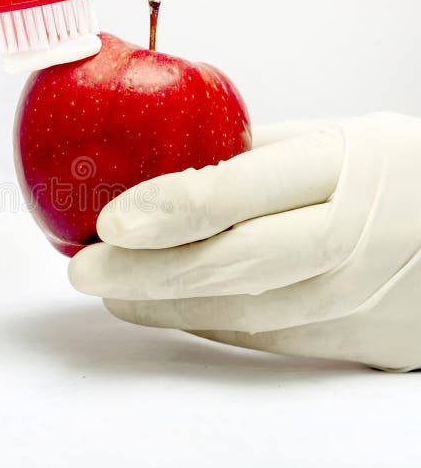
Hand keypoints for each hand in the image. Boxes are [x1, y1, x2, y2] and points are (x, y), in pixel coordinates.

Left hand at [68, 112, 420, 371]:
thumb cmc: (394, 174)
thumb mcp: (334, 139)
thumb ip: (251, 154)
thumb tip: (161, 166)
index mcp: (346, 163)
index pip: (242, 189)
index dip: (169, 208)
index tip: (110, 221)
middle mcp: (354, 233)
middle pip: (235, 263)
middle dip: (148, 271)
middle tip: (86, 269)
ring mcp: (361, 294)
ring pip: (245, 312)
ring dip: (166, 306)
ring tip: (109, 291)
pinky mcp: (363, 338)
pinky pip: (268, 338)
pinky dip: (205, 325)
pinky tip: (161, 311)